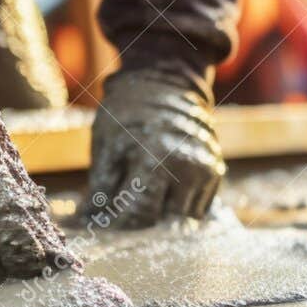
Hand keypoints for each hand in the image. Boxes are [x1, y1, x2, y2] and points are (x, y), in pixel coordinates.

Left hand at [88, 68, 225, 227]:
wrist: (164, 83)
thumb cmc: (126, 114)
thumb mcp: (106, 144)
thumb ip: (102, 187)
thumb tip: (91, 222)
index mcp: (156, 158)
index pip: (140, 214)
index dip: (120, 223)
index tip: (106, 221)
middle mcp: (187, 166)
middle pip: (164, 221)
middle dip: (141, 220)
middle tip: (123, 209)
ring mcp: (206, 169)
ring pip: (183, 218)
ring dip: (163, 214)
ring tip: (144, 195)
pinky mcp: (216, 171)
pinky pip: (198, 207)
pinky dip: (179, 206)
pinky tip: (163, 189)